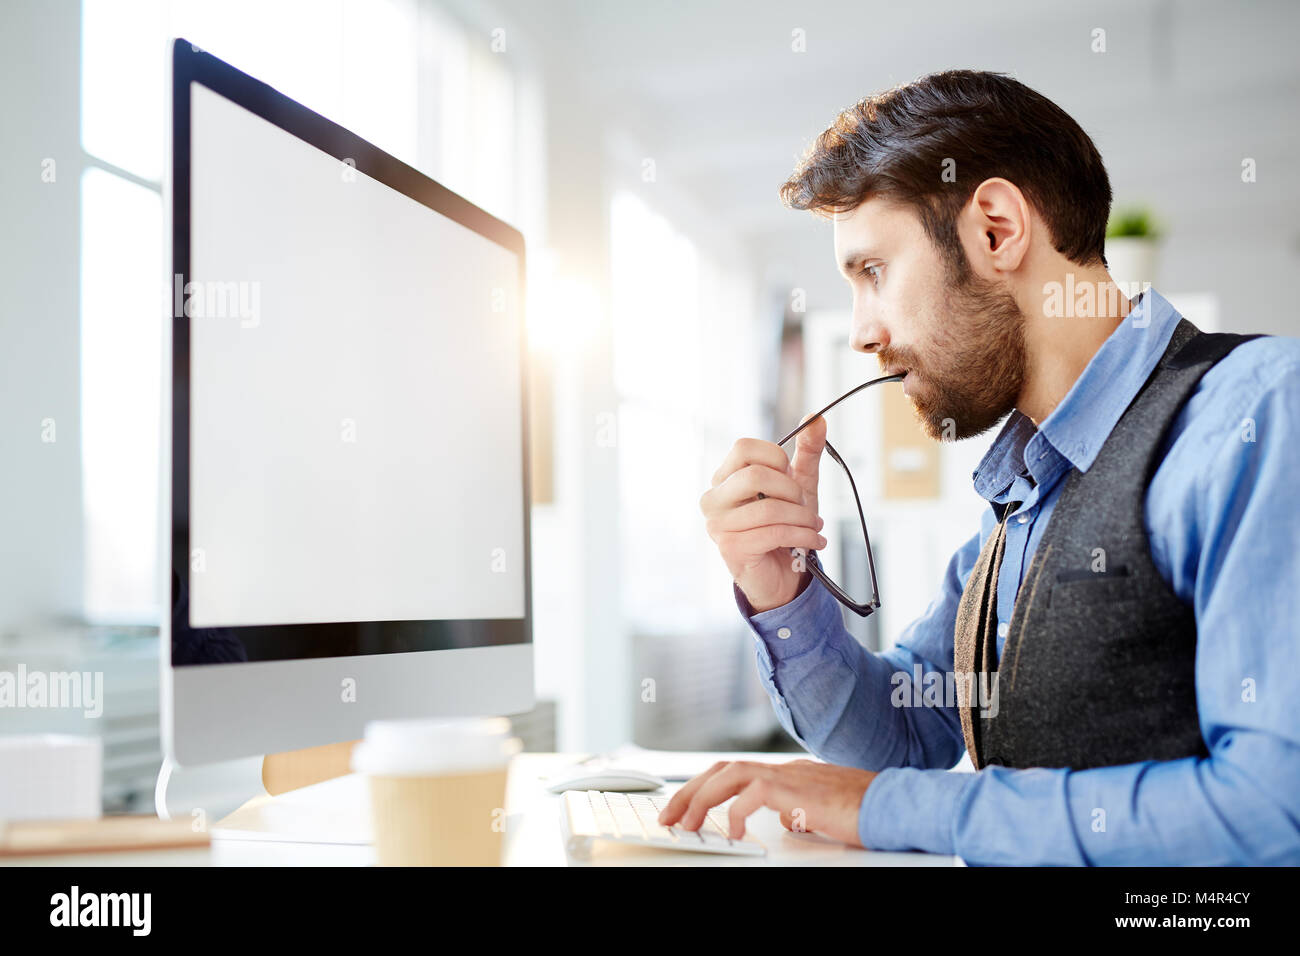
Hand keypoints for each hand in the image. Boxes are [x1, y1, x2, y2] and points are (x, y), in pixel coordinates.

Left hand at [656, 758, 876, 845]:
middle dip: (689, 791)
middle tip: (668, 815)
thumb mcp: (823, 812)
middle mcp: (784, 769)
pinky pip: (753, 793)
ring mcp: (790, 775)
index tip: (684, 808)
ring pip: (729, 775)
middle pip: (722, 769)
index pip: (734, 773)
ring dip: (700, 798)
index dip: (705, 787)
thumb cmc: (866, 809)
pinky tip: (730, 832)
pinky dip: (734, 812)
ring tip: (684, 823)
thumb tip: (785, 821)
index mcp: (788, 774)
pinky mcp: (797, 789)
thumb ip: (800, 811)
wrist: (894, 803)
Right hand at [700, 415, 827, 611]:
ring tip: (812, 527)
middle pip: (755, 475)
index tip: (789, 478)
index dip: (776, 459)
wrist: (782, 575)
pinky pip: (774, 533)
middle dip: (792, 492)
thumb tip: (816, 418)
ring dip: (802, 519)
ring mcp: (717, 524)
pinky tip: (813, 541)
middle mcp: (713, 498)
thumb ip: (807, 451)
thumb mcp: (799, 484)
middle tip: (804, 506)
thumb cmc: (784, 526)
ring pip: (769, 508)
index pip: (744, 448)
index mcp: (724, 477)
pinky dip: (803, 537)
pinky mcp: (731, 548)